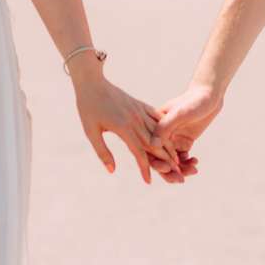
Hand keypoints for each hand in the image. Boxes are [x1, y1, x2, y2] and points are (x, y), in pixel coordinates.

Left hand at [71, 63, 188, 183]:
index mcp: (123, 128)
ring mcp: (139, 111)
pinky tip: (171, 136)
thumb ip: (103, 152)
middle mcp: (135, 120)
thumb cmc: (88, 108)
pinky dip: (164, 128)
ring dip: (168, 146)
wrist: (92, 82)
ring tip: (177, 158)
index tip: (149, 181)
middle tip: (174, 173)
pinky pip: (156, 117)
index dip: (144, 168)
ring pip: (158, 132)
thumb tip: (112, 170)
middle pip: (154, 143)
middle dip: (165, 160)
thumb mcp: (91, 132)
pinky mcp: (140, 105)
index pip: (138, 152)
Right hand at [156, 81, 223, 174]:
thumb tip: (153, 145)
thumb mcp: (179, 113)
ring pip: (172, 162)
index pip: (151, 151)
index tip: (169, 169)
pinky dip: (188, 164)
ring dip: (181, 170)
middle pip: (160, 160)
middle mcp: (162, 136)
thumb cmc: (193, 101)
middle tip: (180, 179)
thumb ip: (165, 128)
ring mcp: (173, 140)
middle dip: (169, 172)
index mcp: (155, 129)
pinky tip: (195, 162)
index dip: (157, 163)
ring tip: (193, 171)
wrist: (209, 95)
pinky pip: (182, 159)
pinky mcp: (184, 142)